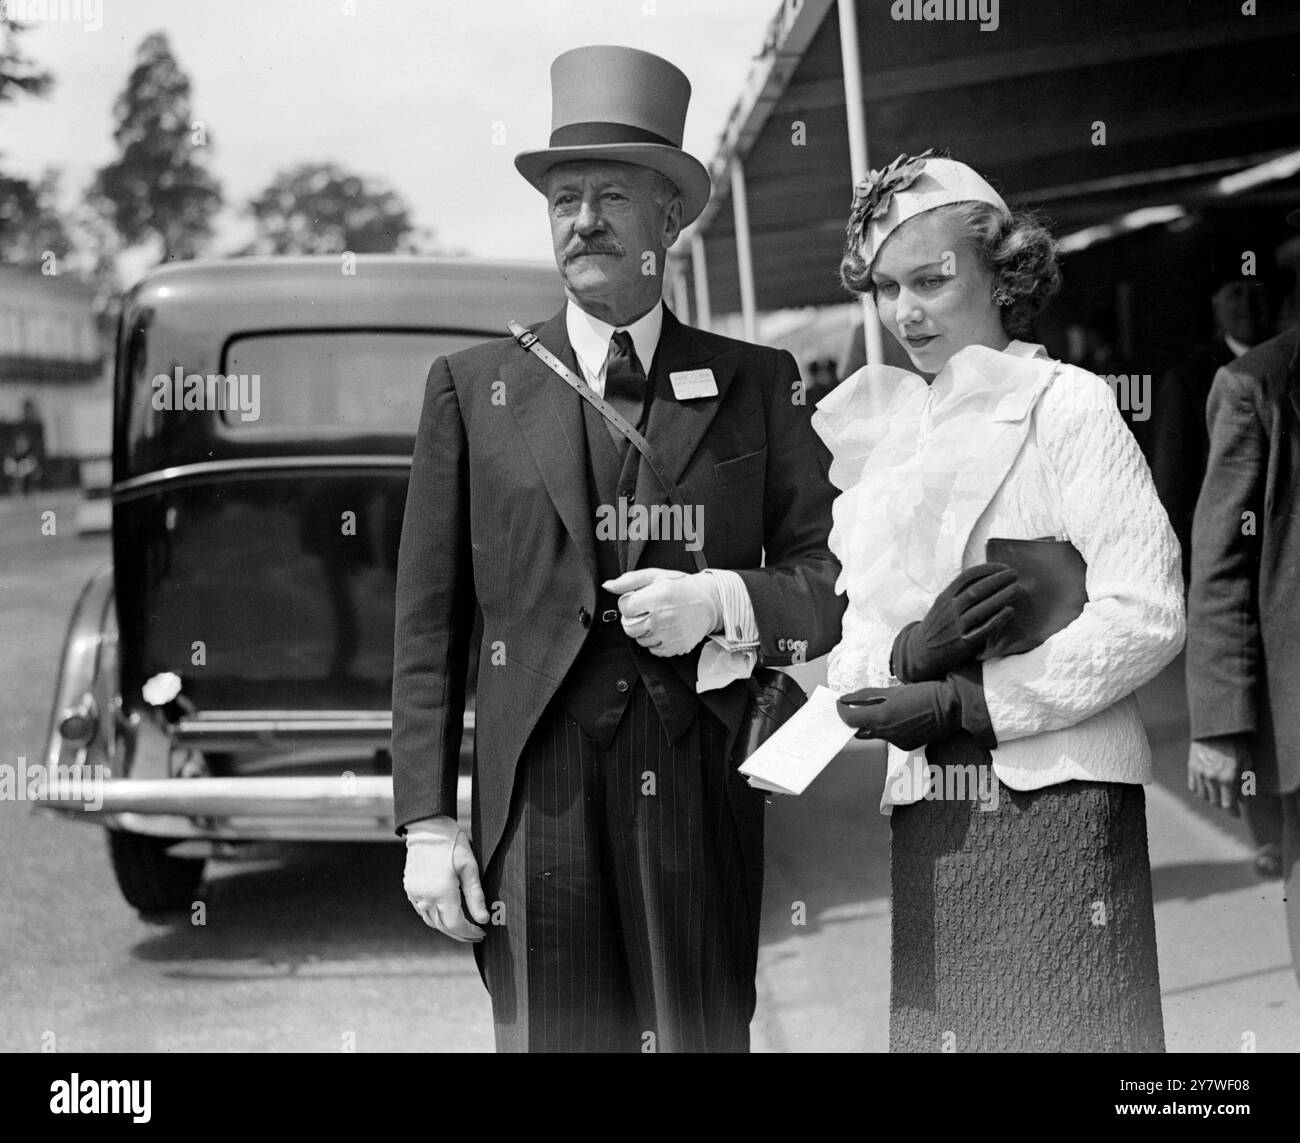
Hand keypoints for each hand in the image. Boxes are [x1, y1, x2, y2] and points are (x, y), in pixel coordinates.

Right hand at [403, 816, 489, 940]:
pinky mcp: (410, 889)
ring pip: (431, 921)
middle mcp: (425, 898)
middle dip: (460, 934)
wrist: (427, 829)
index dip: (469, 933)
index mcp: (442, 893)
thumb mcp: (470, 867)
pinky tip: (445, 913)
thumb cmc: (452, 845)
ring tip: (462, 926)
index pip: (456, 925)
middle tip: (475, 934)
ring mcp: (415, 894)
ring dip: (447, 927)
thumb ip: (475, 896)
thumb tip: (483, 919)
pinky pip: (422, 911)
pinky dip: (434, 917)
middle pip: (443, 926)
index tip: (481, 934)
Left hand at [603, 568, 720, 657]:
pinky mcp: (677, 647)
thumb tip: (607, 586)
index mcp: (658, 596)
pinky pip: (653, 650)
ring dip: (645, 631)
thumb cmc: (681, 587)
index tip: (640, 600)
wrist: (710, 602)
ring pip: (640, 640)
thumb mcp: (656, 576)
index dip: (629, 603)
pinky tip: (666, 629)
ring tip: (659, 619)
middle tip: (646, 611)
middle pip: (628, 627)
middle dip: (633, 619)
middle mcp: (663, 617)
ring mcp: (670, 634)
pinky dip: (656, 641)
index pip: (624, 607)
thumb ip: (630, 580)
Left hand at [837, 680, 962, 750]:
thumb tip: (847, 698)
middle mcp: (887, 733)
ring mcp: (897, 742)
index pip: (849, 719)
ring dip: (874, 724)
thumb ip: (866, 696)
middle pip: (859, 730)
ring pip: (876, 734)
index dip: (841, 711)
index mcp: (881, 717)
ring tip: (886, 709)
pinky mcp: (907, 746)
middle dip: (855, 720)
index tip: (840, 703)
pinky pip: (890, 738)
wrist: (952, 706)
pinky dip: (889, 729)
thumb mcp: (893, 690)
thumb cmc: (924, 693)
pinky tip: (901, 718)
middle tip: (856, 708)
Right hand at [891, 563, 1021, 681]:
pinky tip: (1010, 611)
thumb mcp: (943, 605)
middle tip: (1015, 574)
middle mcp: (950, 610)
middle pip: (976, 591)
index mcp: (945, 597)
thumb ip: (959, 593)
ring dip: (1001, 597)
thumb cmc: (939, 626)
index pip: (967, 577)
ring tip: (1018, 589)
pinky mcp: (963, 644)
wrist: (921, 652)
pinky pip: (983, 630)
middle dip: (997, 580)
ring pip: (981, 608)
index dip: (987, 570)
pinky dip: (997, 619)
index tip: (1003, 567)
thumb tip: (987, 579)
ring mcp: (956, 627)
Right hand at [1187, 736, 1248, 817]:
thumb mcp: (1246, 762)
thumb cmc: (1235, 744)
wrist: (1216, 727)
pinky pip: (1194, 787)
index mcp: (1227, 778)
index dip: (1233, 813)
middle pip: (1215, 802)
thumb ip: (1244, 783)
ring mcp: (1199, 773)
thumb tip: (1242, 800)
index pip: (1228, 805)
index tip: (1237, 815)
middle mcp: (1212, 778)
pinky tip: (1208, 786)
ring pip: (1204, 796)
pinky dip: (1201, 790)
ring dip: (1212, 798)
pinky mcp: (1191, 768)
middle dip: (1224, 804)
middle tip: (1230, 800)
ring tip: (1219, 793)